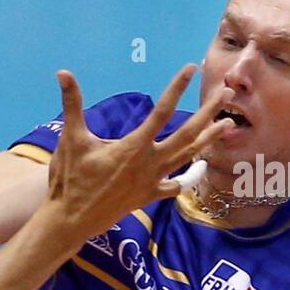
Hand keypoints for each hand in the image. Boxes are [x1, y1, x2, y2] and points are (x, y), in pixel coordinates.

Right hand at [46, 65, 234, 237]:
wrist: (71, 220)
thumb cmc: (69, 179)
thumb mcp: (71, 139)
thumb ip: (71, 104)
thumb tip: (62, 73)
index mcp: (133, 147)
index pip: (161, 112)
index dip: (176, 88)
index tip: (190, 69)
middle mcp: (149, 163)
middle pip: (188, 135)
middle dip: (208, 112)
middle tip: (227, 94)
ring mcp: (151, 182)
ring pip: (187, 158)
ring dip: (208, 140)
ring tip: (227, 125)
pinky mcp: (148, 196)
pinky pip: (175, 186)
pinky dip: (189, 177)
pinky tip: (200, 168)